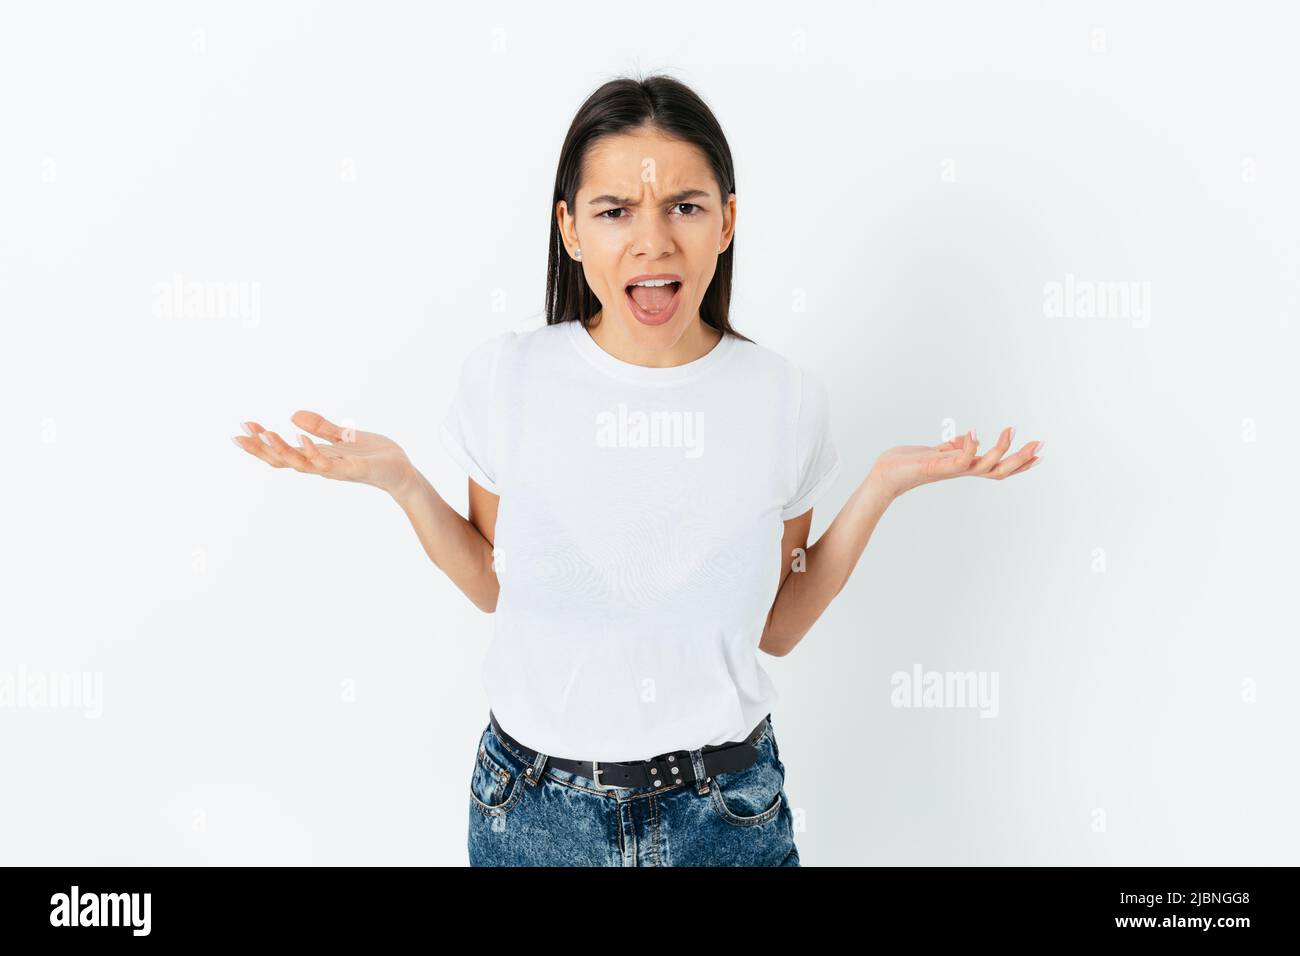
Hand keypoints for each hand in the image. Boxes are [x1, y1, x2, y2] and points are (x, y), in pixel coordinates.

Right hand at [231, 410, 415, 496]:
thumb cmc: (375, 457)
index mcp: (317, 457)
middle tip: (239, 435)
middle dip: (260, 449)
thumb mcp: (344, 437)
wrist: (402, 472)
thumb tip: (293, 414)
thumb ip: (321, 428)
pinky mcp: (353, 470)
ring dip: (282, 450)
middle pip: (283, 461)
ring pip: (301, 464)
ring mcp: (335, 470)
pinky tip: (301, 439)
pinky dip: (313, 453)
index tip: (242, 428)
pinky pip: (328, 465)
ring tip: (265, 434)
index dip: (261, 443)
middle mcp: (321, 466)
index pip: (282, 452)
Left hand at [867, 427, 1042, 499]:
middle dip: (1021, 460)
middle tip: (1039, 444)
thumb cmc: (906, 465)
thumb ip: (953, 447)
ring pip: (985, 466)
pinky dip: (969, 447)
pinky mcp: (936, 467)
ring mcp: (950, 470)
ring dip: (1001, 449)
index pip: (996, 467)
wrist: (883, 477)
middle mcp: (960, 471)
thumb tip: (971, 438)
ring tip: (1011, 430)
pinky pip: (960, 459)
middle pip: (999, 471)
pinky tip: (974, 432)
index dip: (1018, 463)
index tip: (1038, 453)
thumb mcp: (934, 452)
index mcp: (962, 467)